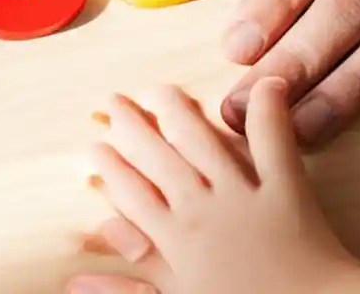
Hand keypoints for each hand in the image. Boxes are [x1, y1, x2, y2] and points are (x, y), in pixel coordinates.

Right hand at [73, 81, 359, 293]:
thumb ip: (124, 288)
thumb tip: (73, 282)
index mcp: (173, 239)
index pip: (130, 191)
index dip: (109, 165)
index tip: (94, 144)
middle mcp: (201, 208)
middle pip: (156, 157)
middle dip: (130, 126)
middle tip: (111, 101)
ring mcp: (243, 196)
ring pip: (201, 141)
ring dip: (176, 112)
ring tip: (159, 90)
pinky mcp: (286, 191)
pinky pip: (275, 145)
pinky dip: (270, 113)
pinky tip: (265, 85)